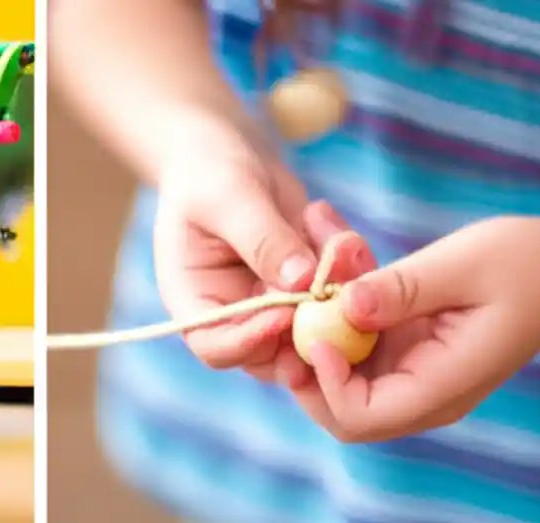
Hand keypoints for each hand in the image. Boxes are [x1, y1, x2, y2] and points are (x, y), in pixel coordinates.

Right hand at [152, 118, 371, 384]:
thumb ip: (263, 239)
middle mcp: (232, 314)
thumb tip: (301, 282)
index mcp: (193, 300)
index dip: (250, 341)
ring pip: (312, 327)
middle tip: (341, 301)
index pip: (216, 345)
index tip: (286, 314)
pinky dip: (345, 269)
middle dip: (310, 329)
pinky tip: (340, 234)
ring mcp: (270, 305)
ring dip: (337, 294)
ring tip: (342, 245)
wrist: (227, 153)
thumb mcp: (229, 196)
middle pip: (271, 353)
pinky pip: (334, 296)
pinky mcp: (302, 289)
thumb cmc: (210, 171)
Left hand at [287, 214, 539, 441]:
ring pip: (339, 379)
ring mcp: (412, 378)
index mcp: (443, 387)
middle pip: (339, 411)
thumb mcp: (463, 264)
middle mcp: (423, 395)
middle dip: (306, 368)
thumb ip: (403, 288)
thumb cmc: (522, 264)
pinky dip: (335, 316)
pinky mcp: (404, 355)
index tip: (314, 330)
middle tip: (286, 318)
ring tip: (309, 278)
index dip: (325, 383)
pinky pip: (355, 349)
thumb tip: (346, 306)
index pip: (361, 416)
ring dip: (316, 334)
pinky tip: (332, 264)